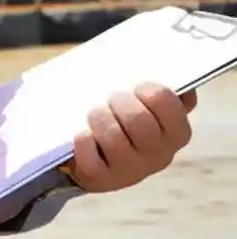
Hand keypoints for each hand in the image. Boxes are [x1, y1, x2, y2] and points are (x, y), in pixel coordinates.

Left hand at [67, 83, 196, 192]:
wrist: (99, 157)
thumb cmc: (125, 120)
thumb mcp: (147, 105)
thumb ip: (162, 92)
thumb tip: (180, 83)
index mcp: (176, 132)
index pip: (167, 103)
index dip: (147, 89)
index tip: (135, 87)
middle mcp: (159, 155)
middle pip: (139, 120)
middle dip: (119, 102)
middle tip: (111, 99)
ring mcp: (131, 170)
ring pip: (113, 137)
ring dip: (98, 118)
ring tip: (95, 114)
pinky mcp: (103, 179)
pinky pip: (90, 157)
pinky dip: (82, 141)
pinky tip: (82, 135)